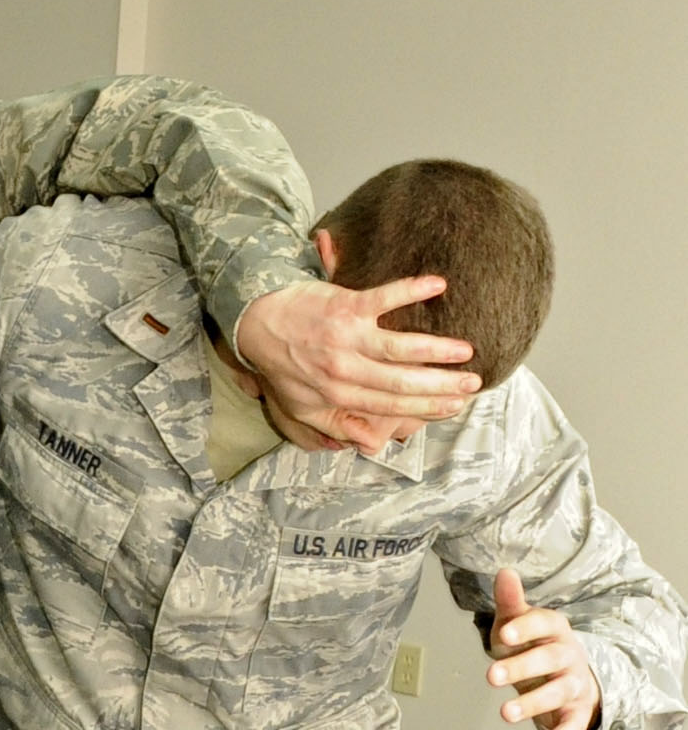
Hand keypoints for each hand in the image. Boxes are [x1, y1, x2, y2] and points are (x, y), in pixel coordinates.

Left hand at [237, 277, 480, 426]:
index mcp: (340, 396)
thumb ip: (339, 426)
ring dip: (436, 349)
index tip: (455, 407)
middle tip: (473, 384)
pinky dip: (410, 290)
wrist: (257, 324)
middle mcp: (345, 370)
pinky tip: (439, 285)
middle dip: (441, 385)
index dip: (426, 407)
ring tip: (465, 351)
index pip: (391, 406)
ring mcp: (346, 337)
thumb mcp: (305, 410)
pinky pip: (383, 297)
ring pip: (399, 348)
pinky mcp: (344, 305)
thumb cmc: (284, 368)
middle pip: (401, 382)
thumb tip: (372, 444)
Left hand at [487, 567, 600, 729]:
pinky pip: (572, 727)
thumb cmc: (537, 648)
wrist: (572, 678)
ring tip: (505, 714)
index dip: (525, 629)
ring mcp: (575, 685)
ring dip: (533, 703)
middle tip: (490, 676)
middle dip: (522, 667)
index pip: (544, 623)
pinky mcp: (577, 713)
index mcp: (555, 629)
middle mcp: (569, 655)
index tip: (502, 636)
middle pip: (550, 659)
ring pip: (559, 693)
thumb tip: (503, 571)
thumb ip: (512, 603)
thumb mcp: (521, 624)